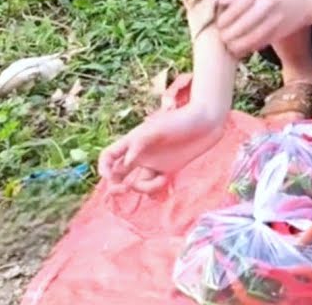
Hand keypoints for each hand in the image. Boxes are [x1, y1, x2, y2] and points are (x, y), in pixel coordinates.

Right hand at [99, 105, 225, 194]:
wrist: (207, 121)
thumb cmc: (180, 120)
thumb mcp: (156, 129)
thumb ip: (138, 145)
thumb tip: (125, 164)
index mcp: (132, 142)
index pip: (108, 156)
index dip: (104, 168)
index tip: (111, 178)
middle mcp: (140, 153)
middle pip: (118, 174)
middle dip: (115, 186)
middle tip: (124, 190)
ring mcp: (154, 162)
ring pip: (137, 183)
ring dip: (141, 188)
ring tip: (155, 181)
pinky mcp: (168, 169)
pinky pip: (154, 185)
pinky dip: (155, 188)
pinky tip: (164, 180)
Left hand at [215, 0, 311, 57]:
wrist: (307, 1)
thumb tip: (218, 4)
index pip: (228, 14)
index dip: (221, 25)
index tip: (220, 27)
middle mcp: (263, 6)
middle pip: (234, 30)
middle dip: (226, 38)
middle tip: (224, 39)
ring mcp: (272, 21)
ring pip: (245, 41)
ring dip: (235, 47)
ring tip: (232, 46)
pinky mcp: (278, 33)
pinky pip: (257, 45)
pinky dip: (248, 48)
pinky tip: (244, 48)